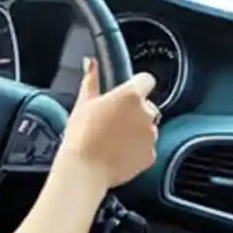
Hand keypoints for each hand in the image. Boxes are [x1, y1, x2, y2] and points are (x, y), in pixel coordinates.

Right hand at [56, 57, 158, 189]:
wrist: (84, 170)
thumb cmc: (81, 135)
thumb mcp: (83, 103)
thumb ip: (91, 80)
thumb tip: (90, 63)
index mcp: (130, 96)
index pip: (146, 80)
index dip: (137, 85)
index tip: (126, 94)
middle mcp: (146, 113)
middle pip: (147, 106)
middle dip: (134, 112)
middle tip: (113, 121)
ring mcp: (151, 135)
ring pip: (148, 127)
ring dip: (136, 130)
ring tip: (113, 139)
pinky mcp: (151, 155)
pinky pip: (147, 147)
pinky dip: (137, 149)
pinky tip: (118, 153)